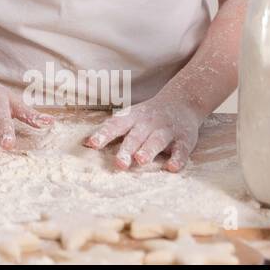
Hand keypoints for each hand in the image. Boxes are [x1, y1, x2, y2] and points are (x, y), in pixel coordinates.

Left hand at [83, 89, 207, 171]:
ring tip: (140, 160)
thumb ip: (111, 130)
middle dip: (127, 149)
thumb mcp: (129, 117)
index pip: (115, 125)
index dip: (104, 134)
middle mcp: (148, 123)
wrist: (181, 102)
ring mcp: (167, 130)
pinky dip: (177, 159)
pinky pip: (181, 150)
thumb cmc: (147, 116)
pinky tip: (172, 168)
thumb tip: (85, 144)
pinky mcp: (184, 140)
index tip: (92, 144)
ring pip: (157, 141)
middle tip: (119, 163)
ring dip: (148, 150)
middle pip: (136, 136)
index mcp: (132, 118)